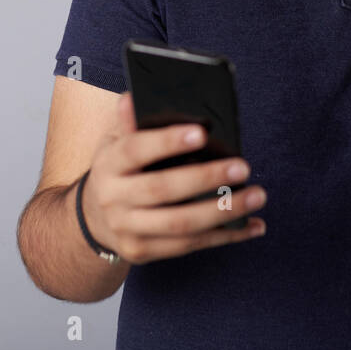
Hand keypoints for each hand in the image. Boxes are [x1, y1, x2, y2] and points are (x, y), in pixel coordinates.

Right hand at [80, 92, 266, 263]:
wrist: (93, 218)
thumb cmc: (119, 169)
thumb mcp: (116, 142)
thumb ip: (130, 123)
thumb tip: (134, 97)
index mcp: (109, 163)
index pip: (136, 149)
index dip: (167, 141)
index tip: (201, 132)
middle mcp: (113, 198)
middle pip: (162, 189)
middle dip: (206, 178)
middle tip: (243, 167)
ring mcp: (127, 229)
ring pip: (180, 224)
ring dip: (224, 211)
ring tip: (257, 196)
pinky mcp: (143, 252)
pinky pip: (189, 245)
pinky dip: (225, 236)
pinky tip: (253, 224)